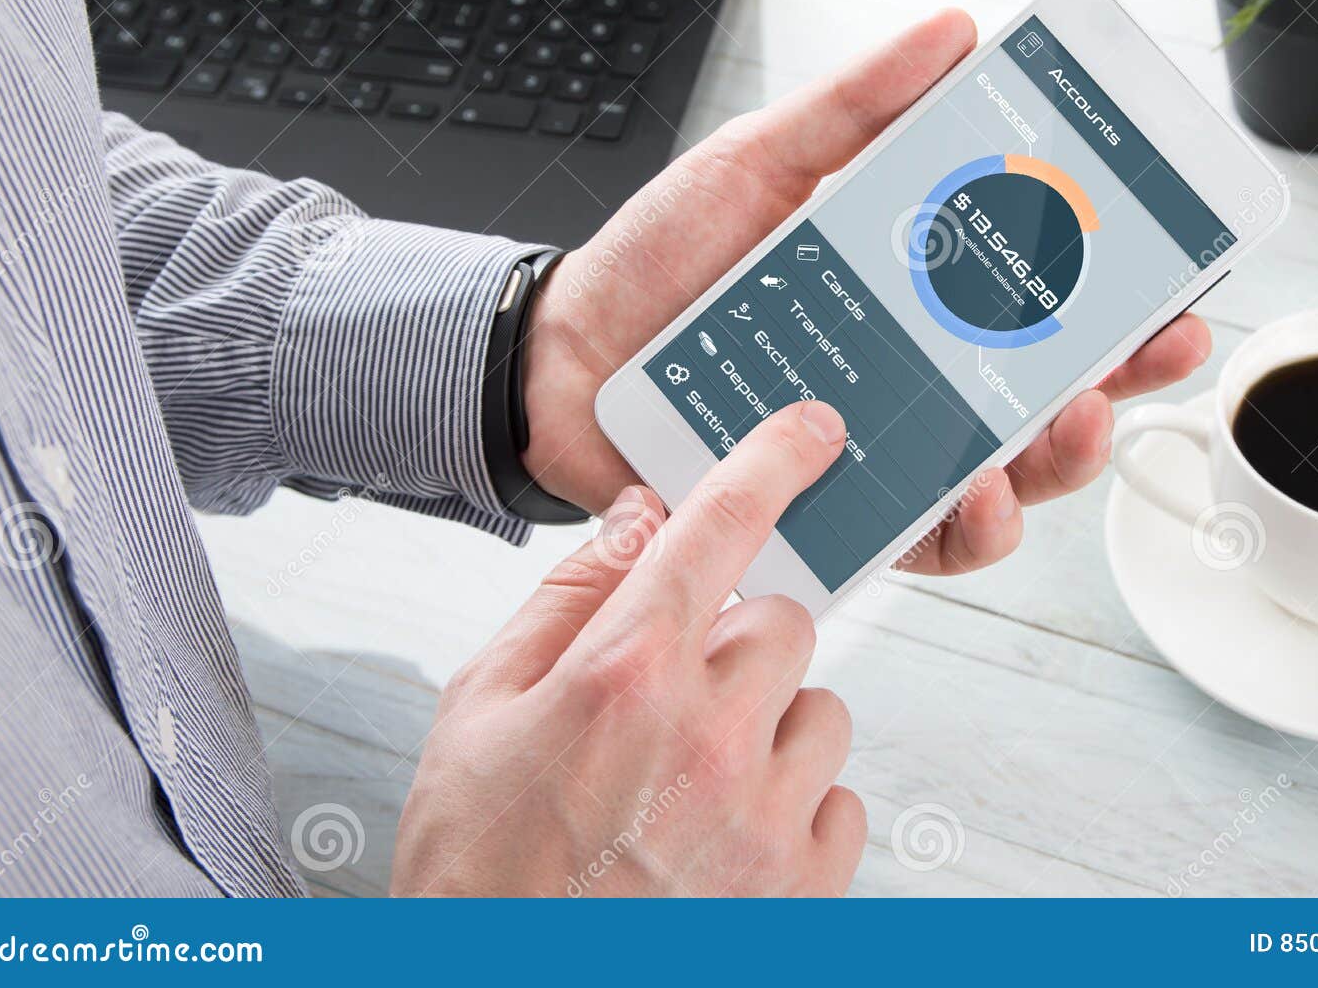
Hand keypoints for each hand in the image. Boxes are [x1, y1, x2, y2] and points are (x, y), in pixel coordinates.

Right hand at [393, 401, 863, 896]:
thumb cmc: (477, 870)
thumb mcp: (479, 713)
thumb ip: (567, 600)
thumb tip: (639, 519)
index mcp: (625, 673)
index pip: (720, 528)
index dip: (773, 461)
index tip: (813, 431)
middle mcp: (710, 733)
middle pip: (784, 622)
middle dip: (739, 642)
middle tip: (675, 697)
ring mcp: (765, 814)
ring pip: (821, 709)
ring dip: (771, 726)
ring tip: (692, 784)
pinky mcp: (804, 887)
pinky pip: (839, 799)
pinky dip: (796, 806)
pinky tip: (724, 838)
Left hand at [522, 8, 1210, 573]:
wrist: (564, 357)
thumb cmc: (664, 262)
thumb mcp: (760, 162)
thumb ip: (853, 107)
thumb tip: (952, 33)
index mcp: (913, 296)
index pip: (1040, 303)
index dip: (1119, 301)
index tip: (1175, 285)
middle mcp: (912, 380)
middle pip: (1046, 396)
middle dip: (1115, 384)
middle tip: (1142, 359)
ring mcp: (879, 451)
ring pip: (1005, 478)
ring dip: (1053, 463)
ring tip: (1061, 430)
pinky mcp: (836, 514)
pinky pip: (921, 539)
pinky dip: (961, 525)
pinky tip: (975, 496)